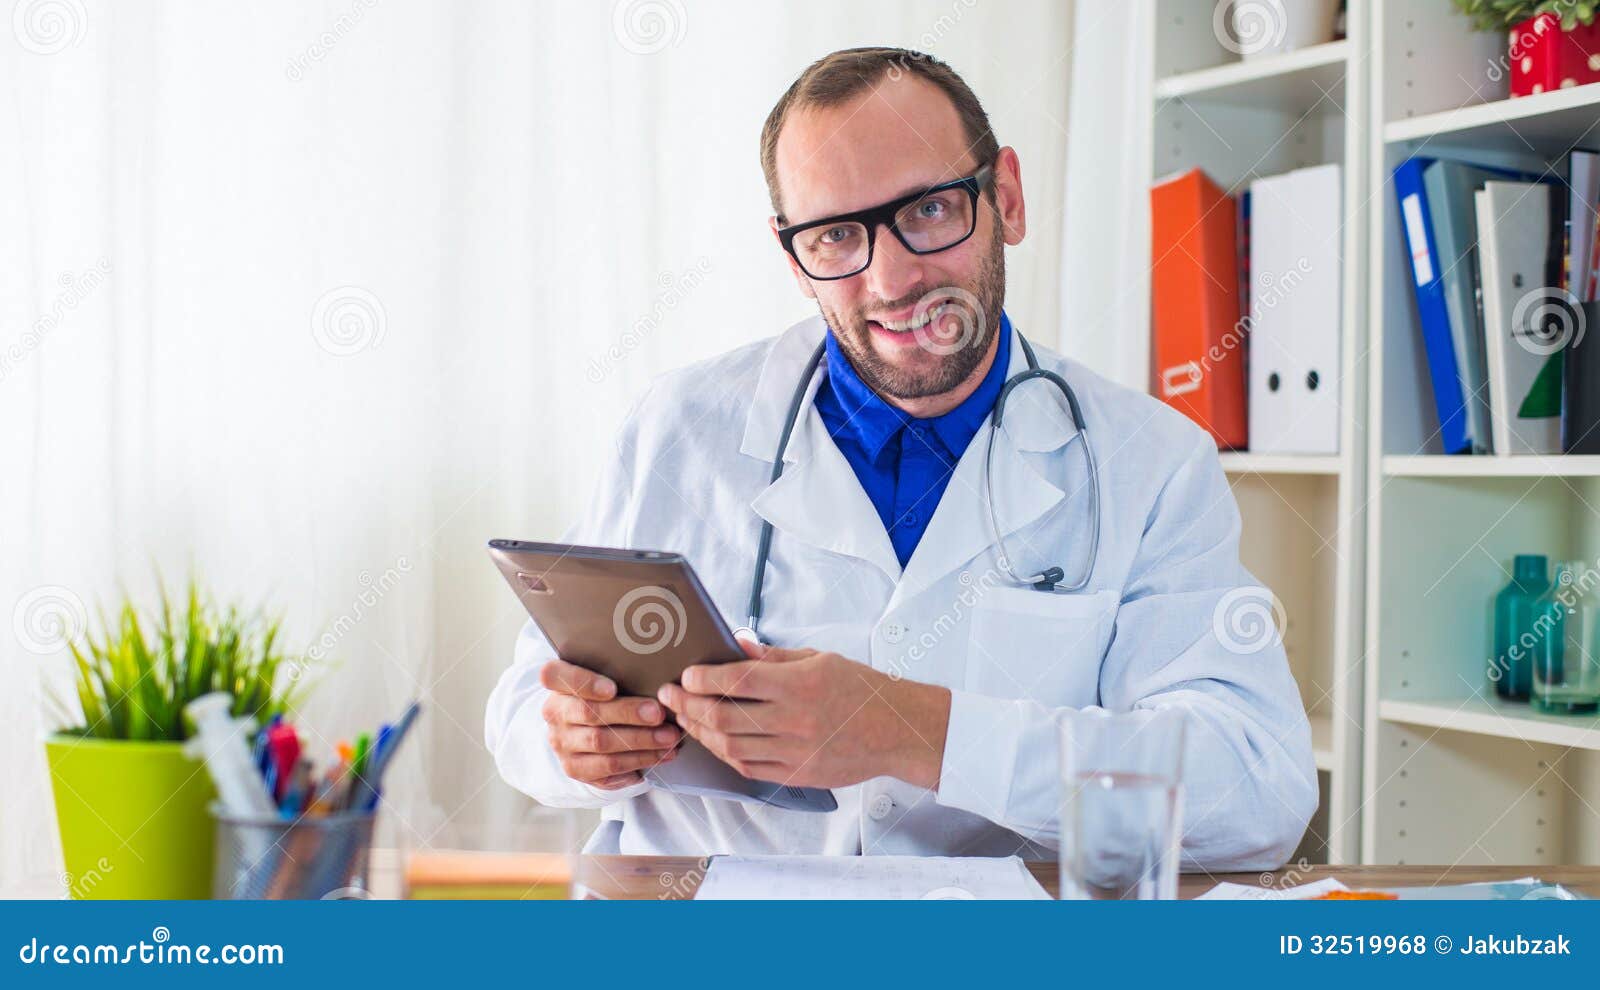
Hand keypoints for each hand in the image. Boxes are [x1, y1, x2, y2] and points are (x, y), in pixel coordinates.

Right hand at [540, 658, 681, 789]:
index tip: (612, 688)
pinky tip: (660, 754)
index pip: (554, 676)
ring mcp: (563, 743)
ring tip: (668, 737)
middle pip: (589, 713)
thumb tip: (657, 674)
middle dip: (628, 714)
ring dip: (641, 741)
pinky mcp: (575, 768)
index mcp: (556, 683)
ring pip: (601, 743)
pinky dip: (638, 761)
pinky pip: (608, 768)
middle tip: (658, 714)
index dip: (583, 682)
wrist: (582, 727)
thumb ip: (618, 670)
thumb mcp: (602, 675)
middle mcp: (554, 713)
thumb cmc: (602, 693)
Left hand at [656, 641, 950, 790]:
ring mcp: (796, 751)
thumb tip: (737, 646)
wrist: (897, 730)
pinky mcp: (798, 774)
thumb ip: (774, 657)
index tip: (685, 675)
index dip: (704, 678)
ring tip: (686, 717)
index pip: (738, 679)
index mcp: (801, 684)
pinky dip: (726, 754)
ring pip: (731, 746)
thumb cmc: (861, 690)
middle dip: (689, 705)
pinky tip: (714, 740)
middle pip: (725, 717)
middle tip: (671, 695)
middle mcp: (796, 719)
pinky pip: (750, 767)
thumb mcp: (820, 659)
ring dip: (701, 732)